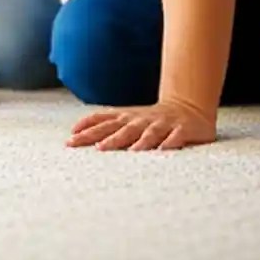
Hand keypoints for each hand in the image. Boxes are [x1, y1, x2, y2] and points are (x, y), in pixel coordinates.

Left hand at [67, 100, 215, 150]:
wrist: (188, 108)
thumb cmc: (151, 119)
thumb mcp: (126, 118)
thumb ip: (104, 123)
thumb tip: (75, 131)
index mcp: (127, 118)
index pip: (103, 120)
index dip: (88, 127)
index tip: (72, 138)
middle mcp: (142, 120)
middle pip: (123, 129)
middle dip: (110, 138)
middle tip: (97, 148)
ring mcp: (162, 124)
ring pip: (150, 133)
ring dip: (141, 142)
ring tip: (132, 151)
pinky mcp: (182, 130)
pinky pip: (176, 136)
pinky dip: (170, 142)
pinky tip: (164, 150)